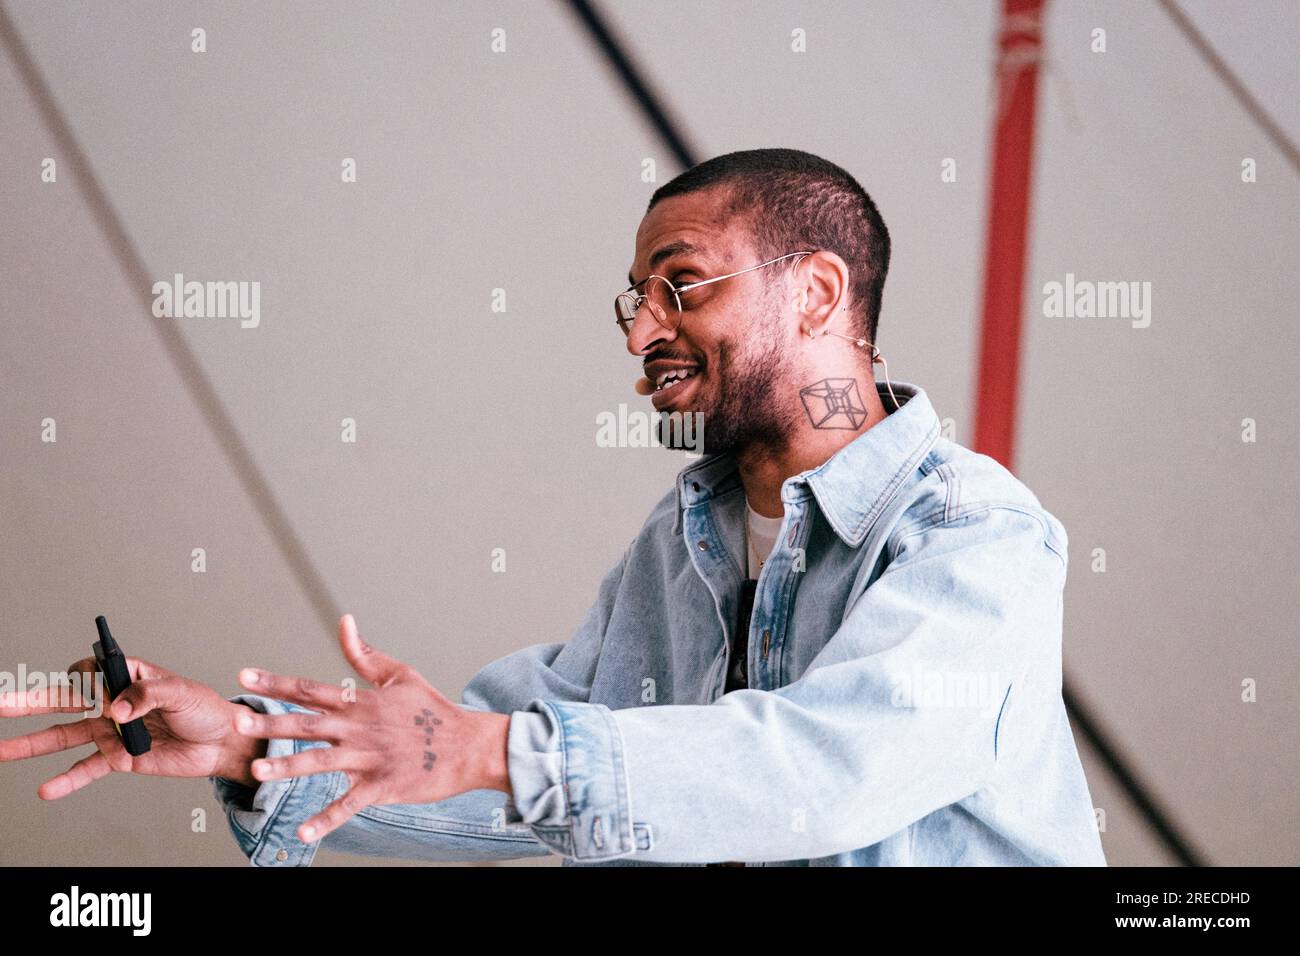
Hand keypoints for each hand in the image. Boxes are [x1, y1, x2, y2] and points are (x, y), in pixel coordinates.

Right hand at [0, 656, 264, 797]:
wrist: (222, 743)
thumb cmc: (206, 709)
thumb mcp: (182, 693)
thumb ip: (147, 695)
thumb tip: (115, 708)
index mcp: (130, 677)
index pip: (92, 671)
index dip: (87, 680)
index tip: (99, 695)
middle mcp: (114, 702)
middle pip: (65, 701)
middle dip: (31, 702)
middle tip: (0, 703)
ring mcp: (113, 731)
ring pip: (65, 735)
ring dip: (33, 742)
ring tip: (2, 750)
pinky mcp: (119, 757)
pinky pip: (87, 768)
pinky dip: (66, 780)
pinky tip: (45, 789)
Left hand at [233, 613, 509, 843]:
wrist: (468, 745)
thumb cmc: (433, 709)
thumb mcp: (400, 675)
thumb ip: (365, 654)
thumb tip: (344, 622)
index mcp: (360, 701)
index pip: (310, 689)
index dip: (275, 682)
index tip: (243, 677)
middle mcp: (359, 728)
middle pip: (307, 723)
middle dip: (270, 722)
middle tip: (236, 721)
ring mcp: (369, 758)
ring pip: (321, 762)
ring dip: (289, 765)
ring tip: (257, 769)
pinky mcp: (382, 786)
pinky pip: (349, 805)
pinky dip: (327, 819)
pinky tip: (303, 832)